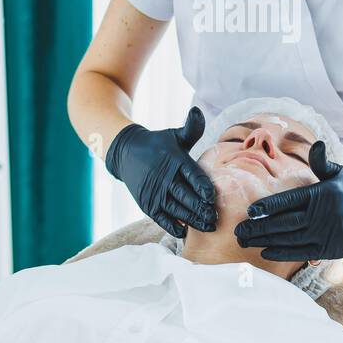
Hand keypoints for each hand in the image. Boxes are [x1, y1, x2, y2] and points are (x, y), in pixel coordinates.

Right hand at [105, 106, 217, 240]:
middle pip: (186, 196)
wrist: (126, 152)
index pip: (193, 176)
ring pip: (176, 210)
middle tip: (216, 218)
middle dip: (201, 209)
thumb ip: (191, 128)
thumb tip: (197, 111)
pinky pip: (161, 218)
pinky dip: (172, 226)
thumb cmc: (158, 144)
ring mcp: (154, 192)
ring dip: (192, 220)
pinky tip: (184, 232)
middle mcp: (164, 177)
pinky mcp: (146, 203)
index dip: (204, 188)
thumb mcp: (174, 136)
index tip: (213, 197)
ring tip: (208, 226)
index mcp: (174, 160)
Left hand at [233, 141, 342, 260]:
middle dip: (259, 228)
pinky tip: (266, 251)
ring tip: (245, 242)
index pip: (289, 201)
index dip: (268, 207)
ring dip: (265, 241)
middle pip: (284, 223)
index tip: (250, 211)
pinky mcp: (331, 249)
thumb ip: (322, 162)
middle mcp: (323, 216)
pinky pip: (302, 253)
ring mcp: (327, 235)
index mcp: (322, 194)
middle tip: (238, 232)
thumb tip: (317, 144)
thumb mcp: (341, 172)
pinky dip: (283, 252)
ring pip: (289, 240)